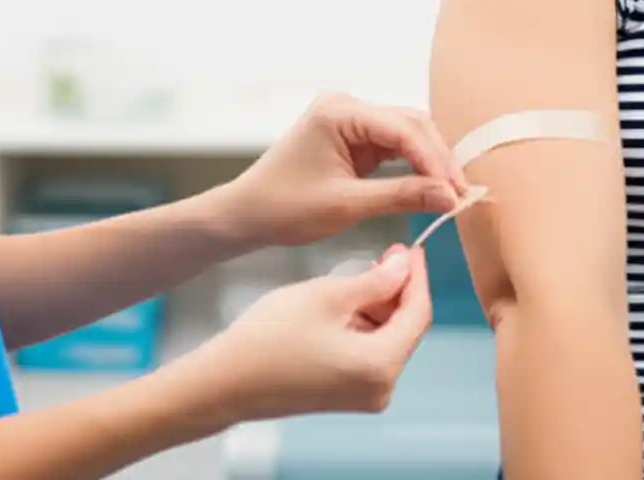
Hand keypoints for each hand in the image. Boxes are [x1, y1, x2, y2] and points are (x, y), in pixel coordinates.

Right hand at [189, 244, 431, 421]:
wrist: (225, 381)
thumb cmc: (270, 336)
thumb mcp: (327, 295)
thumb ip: (374, 280)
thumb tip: (404, 265)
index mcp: (380, 365)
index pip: (418, 313)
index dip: (417, 276)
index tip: (412, 247)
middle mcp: (381, 388)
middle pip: (404, 329)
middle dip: (396, 291)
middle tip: (382, 254)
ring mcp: (363, 396)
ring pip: (386, 339)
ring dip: (376, 306)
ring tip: (354, 276)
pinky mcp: (345, 396)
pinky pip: (367, 354)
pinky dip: (362, 326)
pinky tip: (342, 303)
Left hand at [217, 92, 467, 246]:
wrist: (248, 213)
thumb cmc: (285, 207)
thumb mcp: (347, 205)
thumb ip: (401, 196)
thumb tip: (450, 197)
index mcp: (339, 111)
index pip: (403, 129)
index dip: (435, 161)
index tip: (458, 192)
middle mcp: (346, 106)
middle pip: (410, 125)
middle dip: (438, 160)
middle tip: (463, 195)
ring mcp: (349, 119)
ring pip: (406, 135)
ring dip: (429, 163)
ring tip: (453, 194)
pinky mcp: (352, 137)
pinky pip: (393, 147)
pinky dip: (413, 167)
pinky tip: (432, 187)